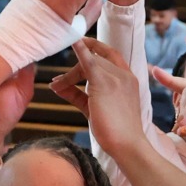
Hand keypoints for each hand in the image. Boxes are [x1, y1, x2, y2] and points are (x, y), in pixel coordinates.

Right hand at [0, 4, 34, 152]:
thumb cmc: (5, 113)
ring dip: (3, 22)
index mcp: (15, 69)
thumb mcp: (23, 90)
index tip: (40, 20)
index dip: (31, 35)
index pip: (24, 47)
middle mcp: (2, 62)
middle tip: (27, 6)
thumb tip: (33, 53)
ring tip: (12, 4)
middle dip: (17, 24)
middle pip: (11, 38)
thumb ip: (27, 71)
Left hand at [55, 38, 145, 155]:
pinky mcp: (104, 83)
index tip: (80, 43)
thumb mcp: (93, 109)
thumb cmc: (114, 132)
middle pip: (96, 60)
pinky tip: (72, 41)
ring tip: (58, 85)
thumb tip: (57, 85)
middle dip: (75, 70)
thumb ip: (77, 95)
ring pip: (88, 63)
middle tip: (59, 82)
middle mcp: (124, 75)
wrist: (127, 145)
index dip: (96, 48)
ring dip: (70, 74)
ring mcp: (116, 77)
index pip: (111, 55)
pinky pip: (88, 62)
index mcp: (128, 79)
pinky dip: (79, 50)